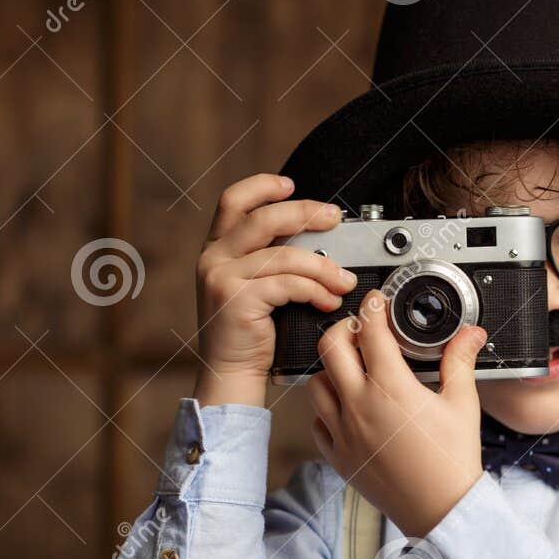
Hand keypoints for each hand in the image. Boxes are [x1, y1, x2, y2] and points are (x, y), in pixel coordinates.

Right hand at [192, 173, 355, 406]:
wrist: (231, 373)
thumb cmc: (249, 333)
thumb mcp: (255, 286)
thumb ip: (272, 259)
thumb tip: (316, 238)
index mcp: (218, 248)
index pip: (234, 200)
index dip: (262, 186)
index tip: (291, 185)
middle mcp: (214, 257)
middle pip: (264, 218)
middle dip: (306, 213)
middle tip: (333, 219)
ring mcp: (222, 276)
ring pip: (285, 255)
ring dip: (323, 267)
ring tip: (343, 280)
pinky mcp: (237, 298)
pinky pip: (288, 283)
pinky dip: (316, 290)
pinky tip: (328, 300)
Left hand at [308, 289, 486, 537]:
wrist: (440, 510)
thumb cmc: (452, 462)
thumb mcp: (462, 404)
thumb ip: (459, 362)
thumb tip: (470, 334)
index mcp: (390, 388)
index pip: (371, 331)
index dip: (372, 307)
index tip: (377, 302)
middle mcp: (359, 406)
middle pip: (330, 347)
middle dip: (344, 329)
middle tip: (360, 330)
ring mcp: (343, 432)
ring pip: (316, 382)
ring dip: (331, 368)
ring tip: (352, 368)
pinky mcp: (337, 455)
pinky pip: (318, 421)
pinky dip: (327, 407)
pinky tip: (347, 407)